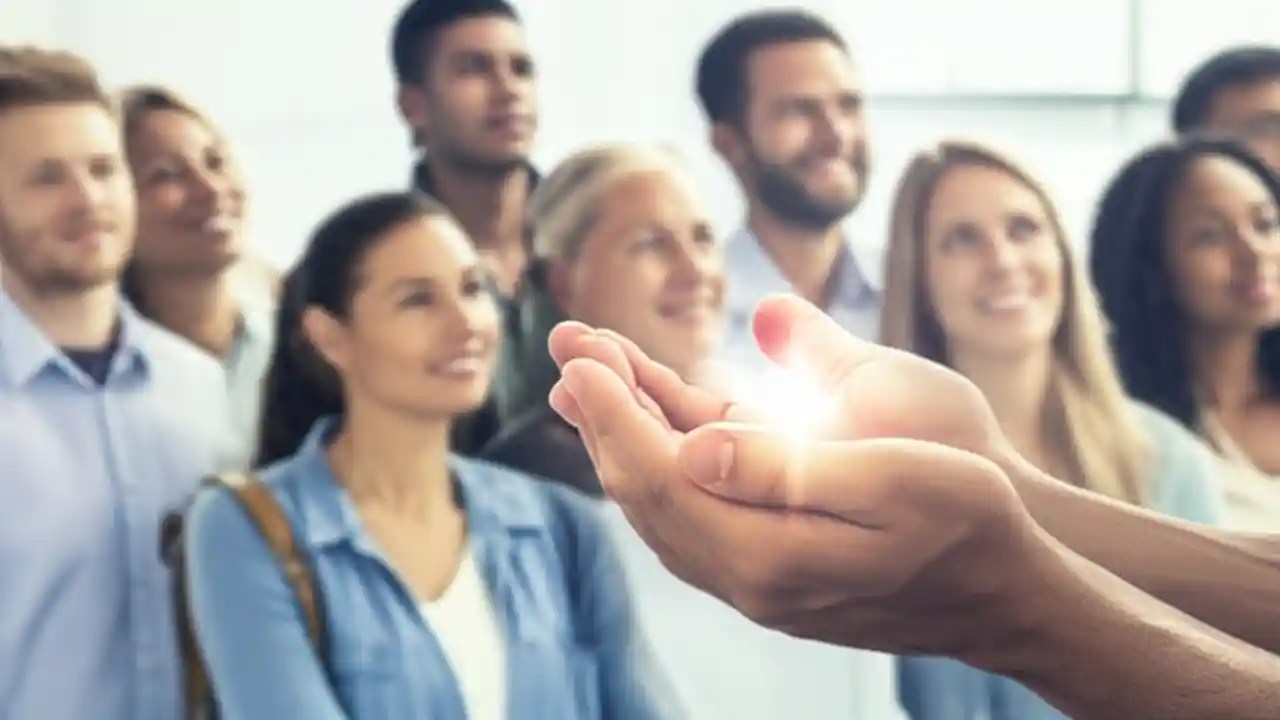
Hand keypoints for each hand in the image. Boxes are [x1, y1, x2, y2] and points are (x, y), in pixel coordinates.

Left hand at [545, 295, 1059, 659]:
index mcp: (769, 552)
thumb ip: (788, 466)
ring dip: (623, 442)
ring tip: (591, 385)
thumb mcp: (894, 479)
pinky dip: (658, 469)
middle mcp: (747, 580)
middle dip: (602, 417)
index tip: (578, 354)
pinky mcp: (771, 573)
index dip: (612, 410)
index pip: (658, 476)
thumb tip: (692, 446)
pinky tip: (651, 436)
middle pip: (645, 494)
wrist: (1009, 593)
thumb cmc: (970, 523)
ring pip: (661, 510)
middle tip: (569, 350)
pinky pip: (690, 518)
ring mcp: (756, 584)